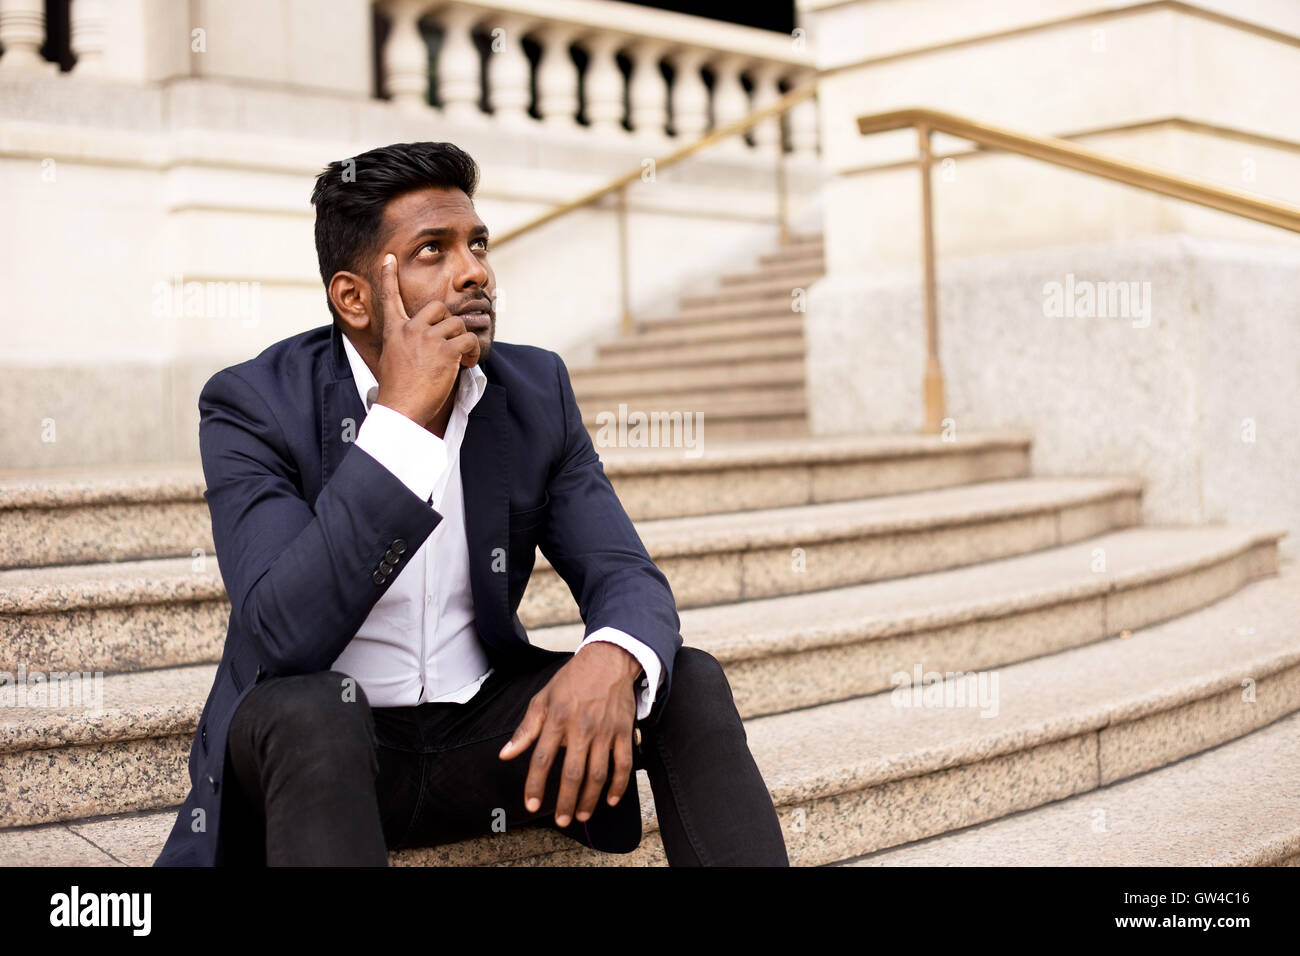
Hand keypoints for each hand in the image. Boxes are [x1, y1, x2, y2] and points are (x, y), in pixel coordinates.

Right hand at [373, 253, 480, 426]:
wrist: (401, 408)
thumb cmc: (398, 390)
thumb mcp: (393, 359)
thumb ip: (405, 343)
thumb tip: (417, 342)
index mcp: (394, 331)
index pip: (389, 297)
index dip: (389, 276)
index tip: (389, 258)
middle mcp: (410, 329)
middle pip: (438, 307)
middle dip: (449, 323)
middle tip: (452, 343)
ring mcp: (428, 339)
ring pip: (457, 324)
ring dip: (463, 340)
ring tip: (462, 359)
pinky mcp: (446, 351)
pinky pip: (469, 341)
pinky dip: (473, 352)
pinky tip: (468, 363)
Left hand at [498, 643, 641, 826]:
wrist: (608, 660)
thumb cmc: (571, 681)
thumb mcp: (542, 699)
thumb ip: (525, 729)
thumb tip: (505, 754)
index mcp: (557, 719)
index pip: (543, 759)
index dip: (536, 785)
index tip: (532, 805)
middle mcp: (581, 727)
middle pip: (573, 773)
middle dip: (566, 801)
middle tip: (562, 820)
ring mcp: (605, 731)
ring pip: (598, 774)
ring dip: (590, 799)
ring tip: (582, 816)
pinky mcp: (624, 732)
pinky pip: (624, 764)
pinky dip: (619, 786)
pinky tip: (611, 800)